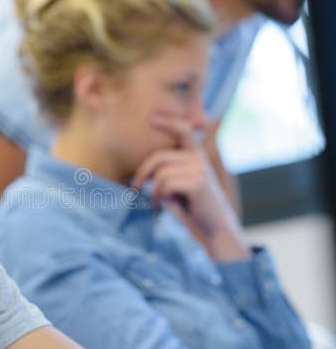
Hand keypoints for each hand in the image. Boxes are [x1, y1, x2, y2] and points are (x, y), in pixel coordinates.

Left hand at [133, 113, 247, 259]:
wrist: (213, 229)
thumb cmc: (191, 208)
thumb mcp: (177, 184)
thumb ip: (166, 171)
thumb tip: (145, 169)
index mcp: (195, 155)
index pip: (183, 130)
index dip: (168, 122)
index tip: (151, 119)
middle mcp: (199, 158)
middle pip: (159, 157)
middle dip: (143, 173)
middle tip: (136, 188)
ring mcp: (200, 169)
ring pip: (161, 173)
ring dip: (154, 191)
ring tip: (158, 202)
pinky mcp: (198, 182)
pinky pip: (165, 184)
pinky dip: (158, 197)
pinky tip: (162, 206)